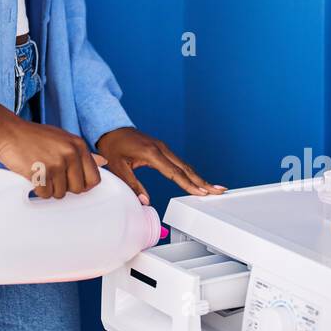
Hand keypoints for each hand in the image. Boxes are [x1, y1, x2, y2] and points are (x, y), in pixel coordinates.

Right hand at [0, 99, 103, 199]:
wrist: (8, 131)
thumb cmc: (34, 136)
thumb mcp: (62, 138)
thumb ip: (81, 152)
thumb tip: (103, 161)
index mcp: (78, 145)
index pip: (94, 178)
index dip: (82, 184)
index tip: (70, 180)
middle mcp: (70, 154)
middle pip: (78, 189)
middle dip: (65, 187)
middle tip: (51, 175)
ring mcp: (56, 163)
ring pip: (60, 194)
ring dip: (49, 188)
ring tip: (40, 172)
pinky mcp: (41, 173)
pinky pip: (45, 194)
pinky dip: (38, 190)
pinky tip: (32, 176)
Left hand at [95, 127, 225, 204]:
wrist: (111, 129)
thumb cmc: (113, 148)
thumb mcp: (118, 167)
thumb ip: (132, 185)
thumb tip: (145, 201)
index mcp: (151, 153)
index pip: (174, 172)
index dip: (189, 184)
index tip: (202, 192)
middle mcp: (161, 148)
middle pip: (185, 168)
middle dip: (203, 181)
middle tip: (219, 190)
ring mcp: (163, 147)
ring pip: (185, 165)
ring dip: (199, 177)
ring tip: (214, 188)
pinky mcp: (162, 148)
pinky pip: (179, 162)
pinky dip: (190, 172)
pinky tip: (197, 179)